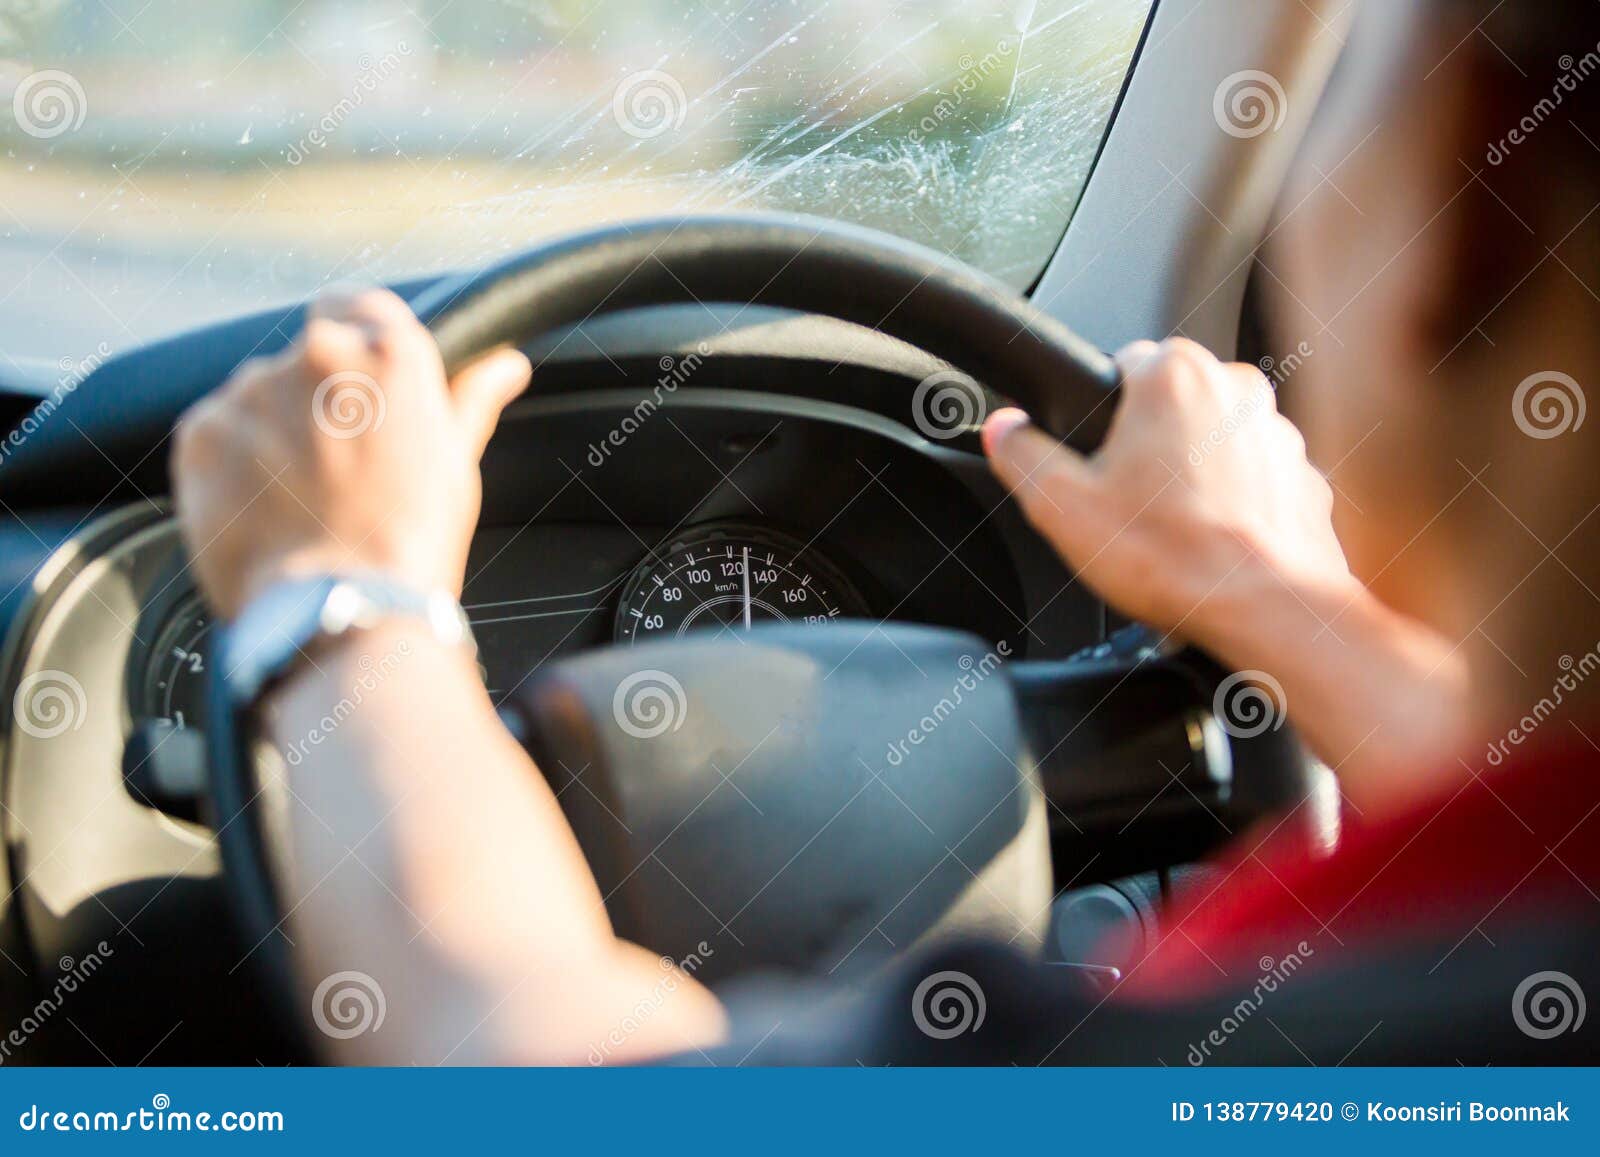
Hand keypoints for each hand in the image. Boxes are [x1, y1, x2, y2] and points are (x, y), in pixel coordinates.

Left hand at [170, 290, 531, 617]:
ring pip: (256, 400)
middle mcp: (317, 354)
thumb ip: (469, 399)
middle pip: (302, 361)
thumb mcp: (455, 466)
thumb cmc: (412, 544)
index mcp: (389, 353)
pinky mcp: (202, 431)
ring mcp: (252, 390)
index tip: (354, 388)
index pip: (355, 305)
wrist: (346, 611)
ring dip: (269, 436)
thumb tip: (505, 364)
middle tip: (335, 469)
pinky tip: (263, 512)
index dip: (352, 345)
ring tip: (298, 502)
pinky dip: (230, 467)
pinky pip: (214, 436)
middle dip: (312, 403)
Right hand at [984, 338, 1356, 655]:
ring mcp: (1278, 434)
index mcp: (1174, 376)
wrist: (1269, 612)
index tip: (1094, 459)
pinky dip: (1230, 505)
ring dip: (1189, 475)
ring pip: (1211, 442)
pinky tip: (1208, 546)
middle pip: (1167, 404)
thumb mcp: (1061, 507)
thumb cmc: (1176, 558)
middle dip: (1144, 447)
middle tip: (1125, 505)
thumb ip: (1022, 455)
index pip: (1119, 363)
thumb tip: (1004, 429)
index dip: (1096, 415)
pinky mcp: (1301, 477)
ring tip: (1168, 532)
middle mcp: (1235, 389)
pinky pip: (1251, 481)